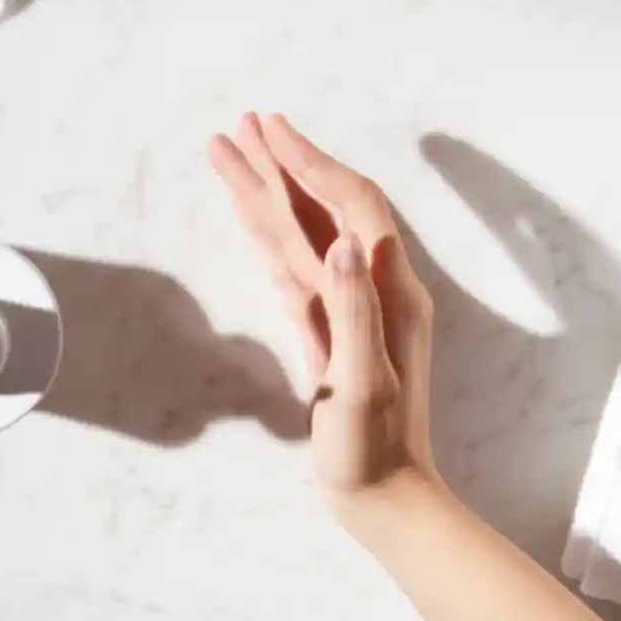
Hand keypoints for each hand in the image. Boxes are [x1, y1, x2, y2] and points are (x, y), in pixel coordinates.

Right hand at [208, 113, 436, 513]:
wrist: (383, 496)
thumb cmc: (373, 450)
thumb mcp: (364, 383)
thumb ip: (354, 310)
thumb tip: (338, 240)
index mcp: (389, 291)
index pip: (350, 206)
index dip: (312, 164)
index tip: (271, 129)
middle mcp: (372, 288)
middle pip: (321, 208)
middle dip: (282, 164)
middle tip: (241, 124)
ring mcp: (348, 307)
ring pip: (301, 235)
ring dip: (268, 193)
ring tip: (231, 155)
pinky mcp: (326, 330)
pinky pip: (294, 269)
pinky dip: (271, 237)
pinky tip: (252, 217)